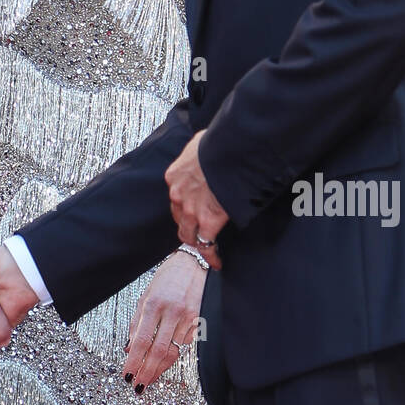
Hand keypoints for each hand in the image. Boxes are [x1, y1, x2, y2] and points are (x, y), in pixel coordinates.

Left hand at [121, 250, 205, 389]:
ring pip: (173, 352)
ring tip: (149, 379)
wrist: (194, 263)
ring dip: (160, 369)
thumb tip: (129, 348)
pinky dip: (174, 356)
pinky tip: (165, 363)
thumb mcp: (146, 294)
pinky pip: (185, 345)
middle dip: (147, 372)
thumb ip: (138, 322)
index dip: (134, 361)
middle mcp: (172, 311)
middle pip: (158, 351)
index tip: (127, 375)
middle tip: (138, 386)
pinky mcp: (200, 321)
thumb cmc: (168, 277)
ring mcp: (188, 317)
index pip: (142, 340)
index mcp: (154, 303)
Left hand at [165, 130, 228, 269]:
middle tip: (197, 234)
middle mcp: (178, 195)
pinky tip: (218, 261)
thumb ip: (199, 154)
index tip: (190, 212)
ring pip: (189, 234)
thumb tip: (208, 152)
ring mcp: (191, 210)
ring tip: (207, 250)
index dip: (184, 207)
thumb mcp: (200, 144)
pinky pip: (207, 244)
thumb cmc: (220, 143)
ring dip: (197, 243)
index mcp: (175, 176)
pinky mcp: (208, 220)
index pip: (176, 198)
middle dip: (188, 227)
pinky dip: (212, 255)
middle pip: (179, 218)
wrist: (229, 151)